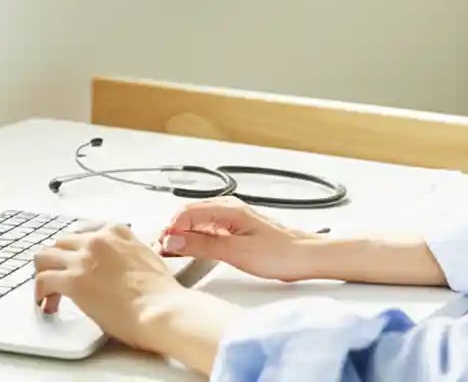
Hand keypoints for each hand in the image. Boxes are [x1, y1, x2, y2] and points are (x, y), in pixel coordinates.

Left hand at [33, 223, 185, 350]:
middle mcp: (97, 240)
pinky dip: (40, 293)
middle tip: (60, 280)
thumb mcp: (147, 258)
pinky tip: (45, 304)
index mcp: (116, 232)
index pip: (83, 232)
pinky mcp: (72, 281)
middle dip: (58, 261)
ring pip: (44, 256)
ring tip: (48, 292)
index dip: (76, 250)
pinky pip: (42, 280)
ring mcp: (83, 259)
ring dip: (44, 272)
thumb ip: (128, 254)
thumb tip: (120, 266)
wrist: (161, 308)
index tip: (75, 262)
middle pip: (61, 242)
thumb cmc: (160, 292)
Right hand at [157, 197, 317, 281]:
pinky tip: (192, 250)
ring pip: (197, 222)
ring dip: (182, 235)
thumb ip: (203, 245)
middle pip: (188, 215)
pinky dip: (195, 239)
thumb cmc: (281, 253)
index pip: (186, 212)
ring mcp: (231, 219)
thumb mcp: (237, 252)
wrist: (306, 257)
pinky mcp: (235, 230)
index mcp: (227, 209)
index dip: (170, 229)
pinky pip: (207, 230)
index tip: (161, 246)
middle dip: (172, 231)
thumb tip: (175, 239)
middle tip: (162, 251)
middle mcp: (228, 209)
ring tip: (171, 252)